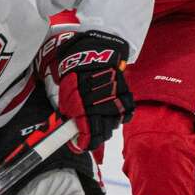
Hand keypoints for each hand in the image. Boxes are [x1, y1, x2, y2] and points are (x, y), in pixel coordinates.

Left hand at [54, 30, 133, 152]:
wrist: (94, 48)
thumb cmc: (77, 69)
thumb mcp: (67, 91)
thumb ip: (69, 110)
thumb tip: (70, 128)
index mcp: (82, 104)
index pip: (88, 133)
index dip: (86, 143)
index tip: (82, 145)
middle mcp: (99, 103)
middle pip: (103, 131)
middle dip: (96, 136)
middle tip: (91, 136)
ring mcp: (113, 98)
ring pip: (114, 123)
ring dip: (108, 126)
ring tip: (102, 124)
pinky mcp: (124, 91)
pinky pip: (128, 111)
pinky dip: (123, 116)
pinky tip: (116, 116)